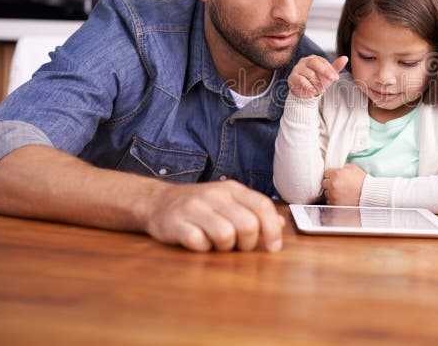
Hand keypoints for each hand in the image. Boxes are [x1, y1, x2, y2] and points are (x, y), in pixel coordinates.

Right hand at [144, 180, 284, 251]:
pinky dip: (202, 249)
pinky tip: (199, 243)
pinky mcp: (175, 223)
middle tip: (239, 246)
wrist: (157, 201)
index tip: (274, 247)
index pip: (262, 205)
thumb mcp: (229, 202)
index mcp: (232, 189)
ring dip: (225, 248)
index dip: (272, 229)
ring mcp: (194, 208)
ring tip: (217, 244)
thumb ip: (254, 211)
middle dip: (248, 243)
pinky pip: (198, 243)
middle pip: (247, 224)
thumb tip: (280, 223)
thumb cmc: (200, 206)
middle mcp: (214, 195)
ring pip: (225, 235)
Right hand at [288, 55, 347, 98]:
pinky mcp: (292, 77)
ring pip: (309, 74)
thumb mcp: (328, 75)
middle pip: (315, 63)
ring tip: (319, 90)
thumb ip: (336, 67)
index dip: (330, 70)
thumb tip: (345, 58)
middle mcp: (304, 61)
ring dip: (317, 84)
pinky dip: (309, 87)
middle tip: (332, 79)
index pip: (322, 61)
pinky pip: (301, 81)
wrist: (305, 93)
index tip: (336, 78)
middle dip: (325, 72)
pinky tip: (313, 92)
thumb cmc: (317, 81)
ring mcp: (297, 68)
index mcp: (314, 59)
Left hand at [322, 163, 366, 205]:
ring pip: (326, 193)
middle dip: (329, 184)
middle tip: (338, 186)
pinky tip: (342, 199)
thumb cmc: (362, 181)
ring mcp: (333, 195)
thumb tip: (336, 167)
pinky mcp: (334, 204)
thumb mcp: (353, 168)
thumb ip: (342, 167)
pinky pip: (329, 202)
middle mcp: (332, 184)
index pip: (326, 174)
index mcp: (336, 174)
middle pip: (324, 184)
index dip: (331, 176)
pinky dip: (334, 201)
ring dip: (331, 193)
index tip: (335, 178)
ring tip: (341, 193)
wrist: (369, 194)